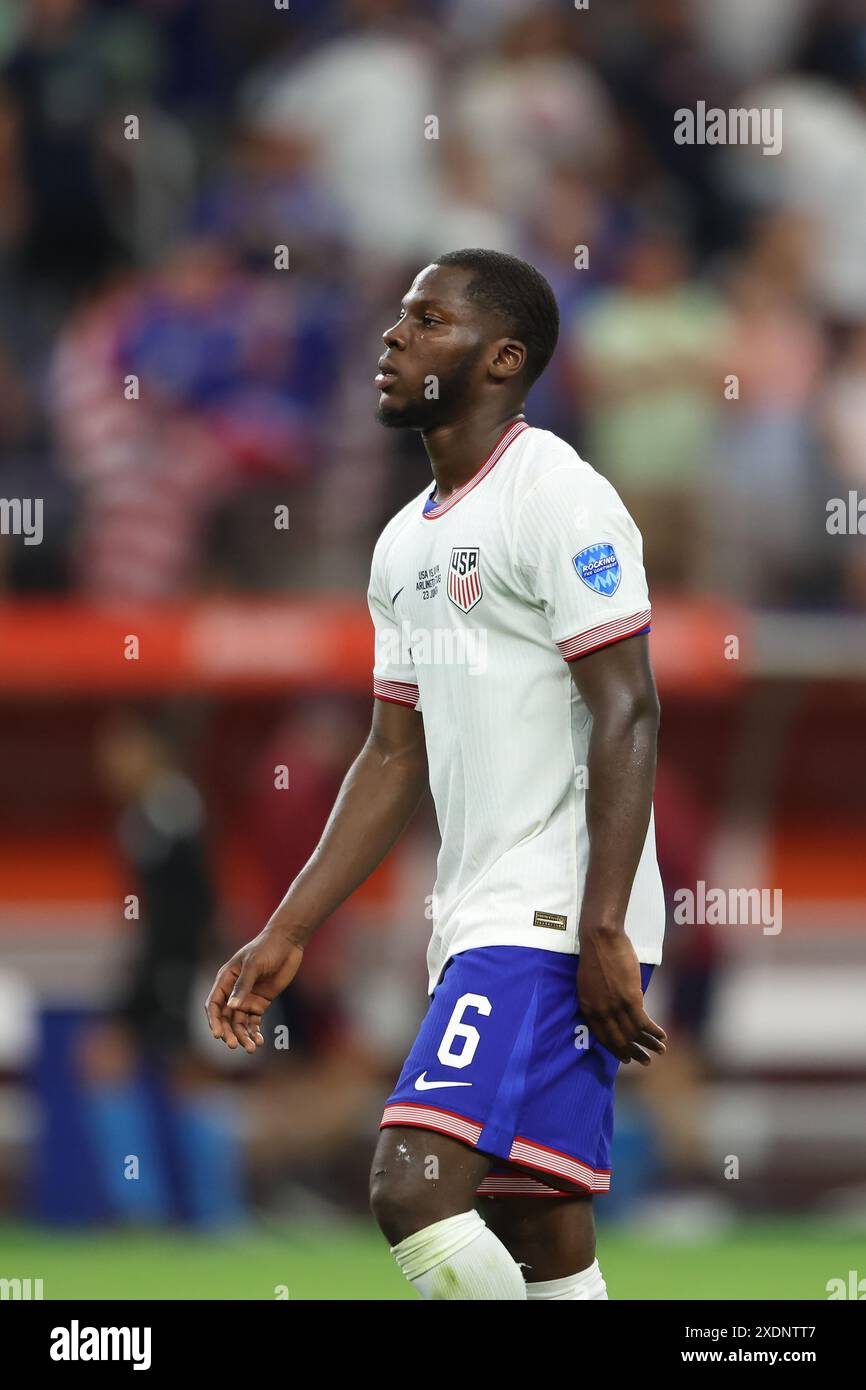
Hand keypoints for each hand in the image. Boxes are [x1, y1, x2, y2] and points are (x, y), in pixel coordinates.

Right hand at [205, 930, 304, 1053]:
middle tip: (234, 1045)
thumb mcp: (253, 965)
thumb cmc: (266, 948)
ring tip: (251, 1048)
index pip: (214, 1004)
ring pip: (240, 1023)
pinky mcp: (261, 1002)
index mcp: (226, 980)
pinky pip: (254, 1021)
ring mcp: (247, 998)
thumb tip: (231, 1007)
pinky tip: (260, 1041)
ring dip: (243, 1036)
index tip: (217, 1034)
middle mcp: (234, 992)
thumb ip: (243, 985)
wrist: (288, 943)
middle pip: (225, 1018)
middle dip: (229, 1032)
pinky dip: (255, 1032)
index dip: (214, 1020)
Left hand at [577, 929, 666, 1065]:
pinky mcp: (630, 998)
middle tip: (644, 1061)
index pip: (602, 1037)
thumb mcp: (589, 982)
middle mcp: (600, 1011)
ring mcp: (615, 1006)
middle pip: (618, 1040)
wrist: (601, 938)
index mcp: (587, 1008)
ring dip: (648, 1045)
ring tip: (659, 1052)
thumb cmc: (596, 954)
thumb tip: (610, 1011)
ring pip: (634, 1034)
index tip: (625, 1057)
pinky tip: (662, 1036)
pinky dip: (654, 1032)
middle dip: (633, 1053)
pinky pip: (644, 1022)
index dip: (616, 1049)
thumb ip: (598, 1000)